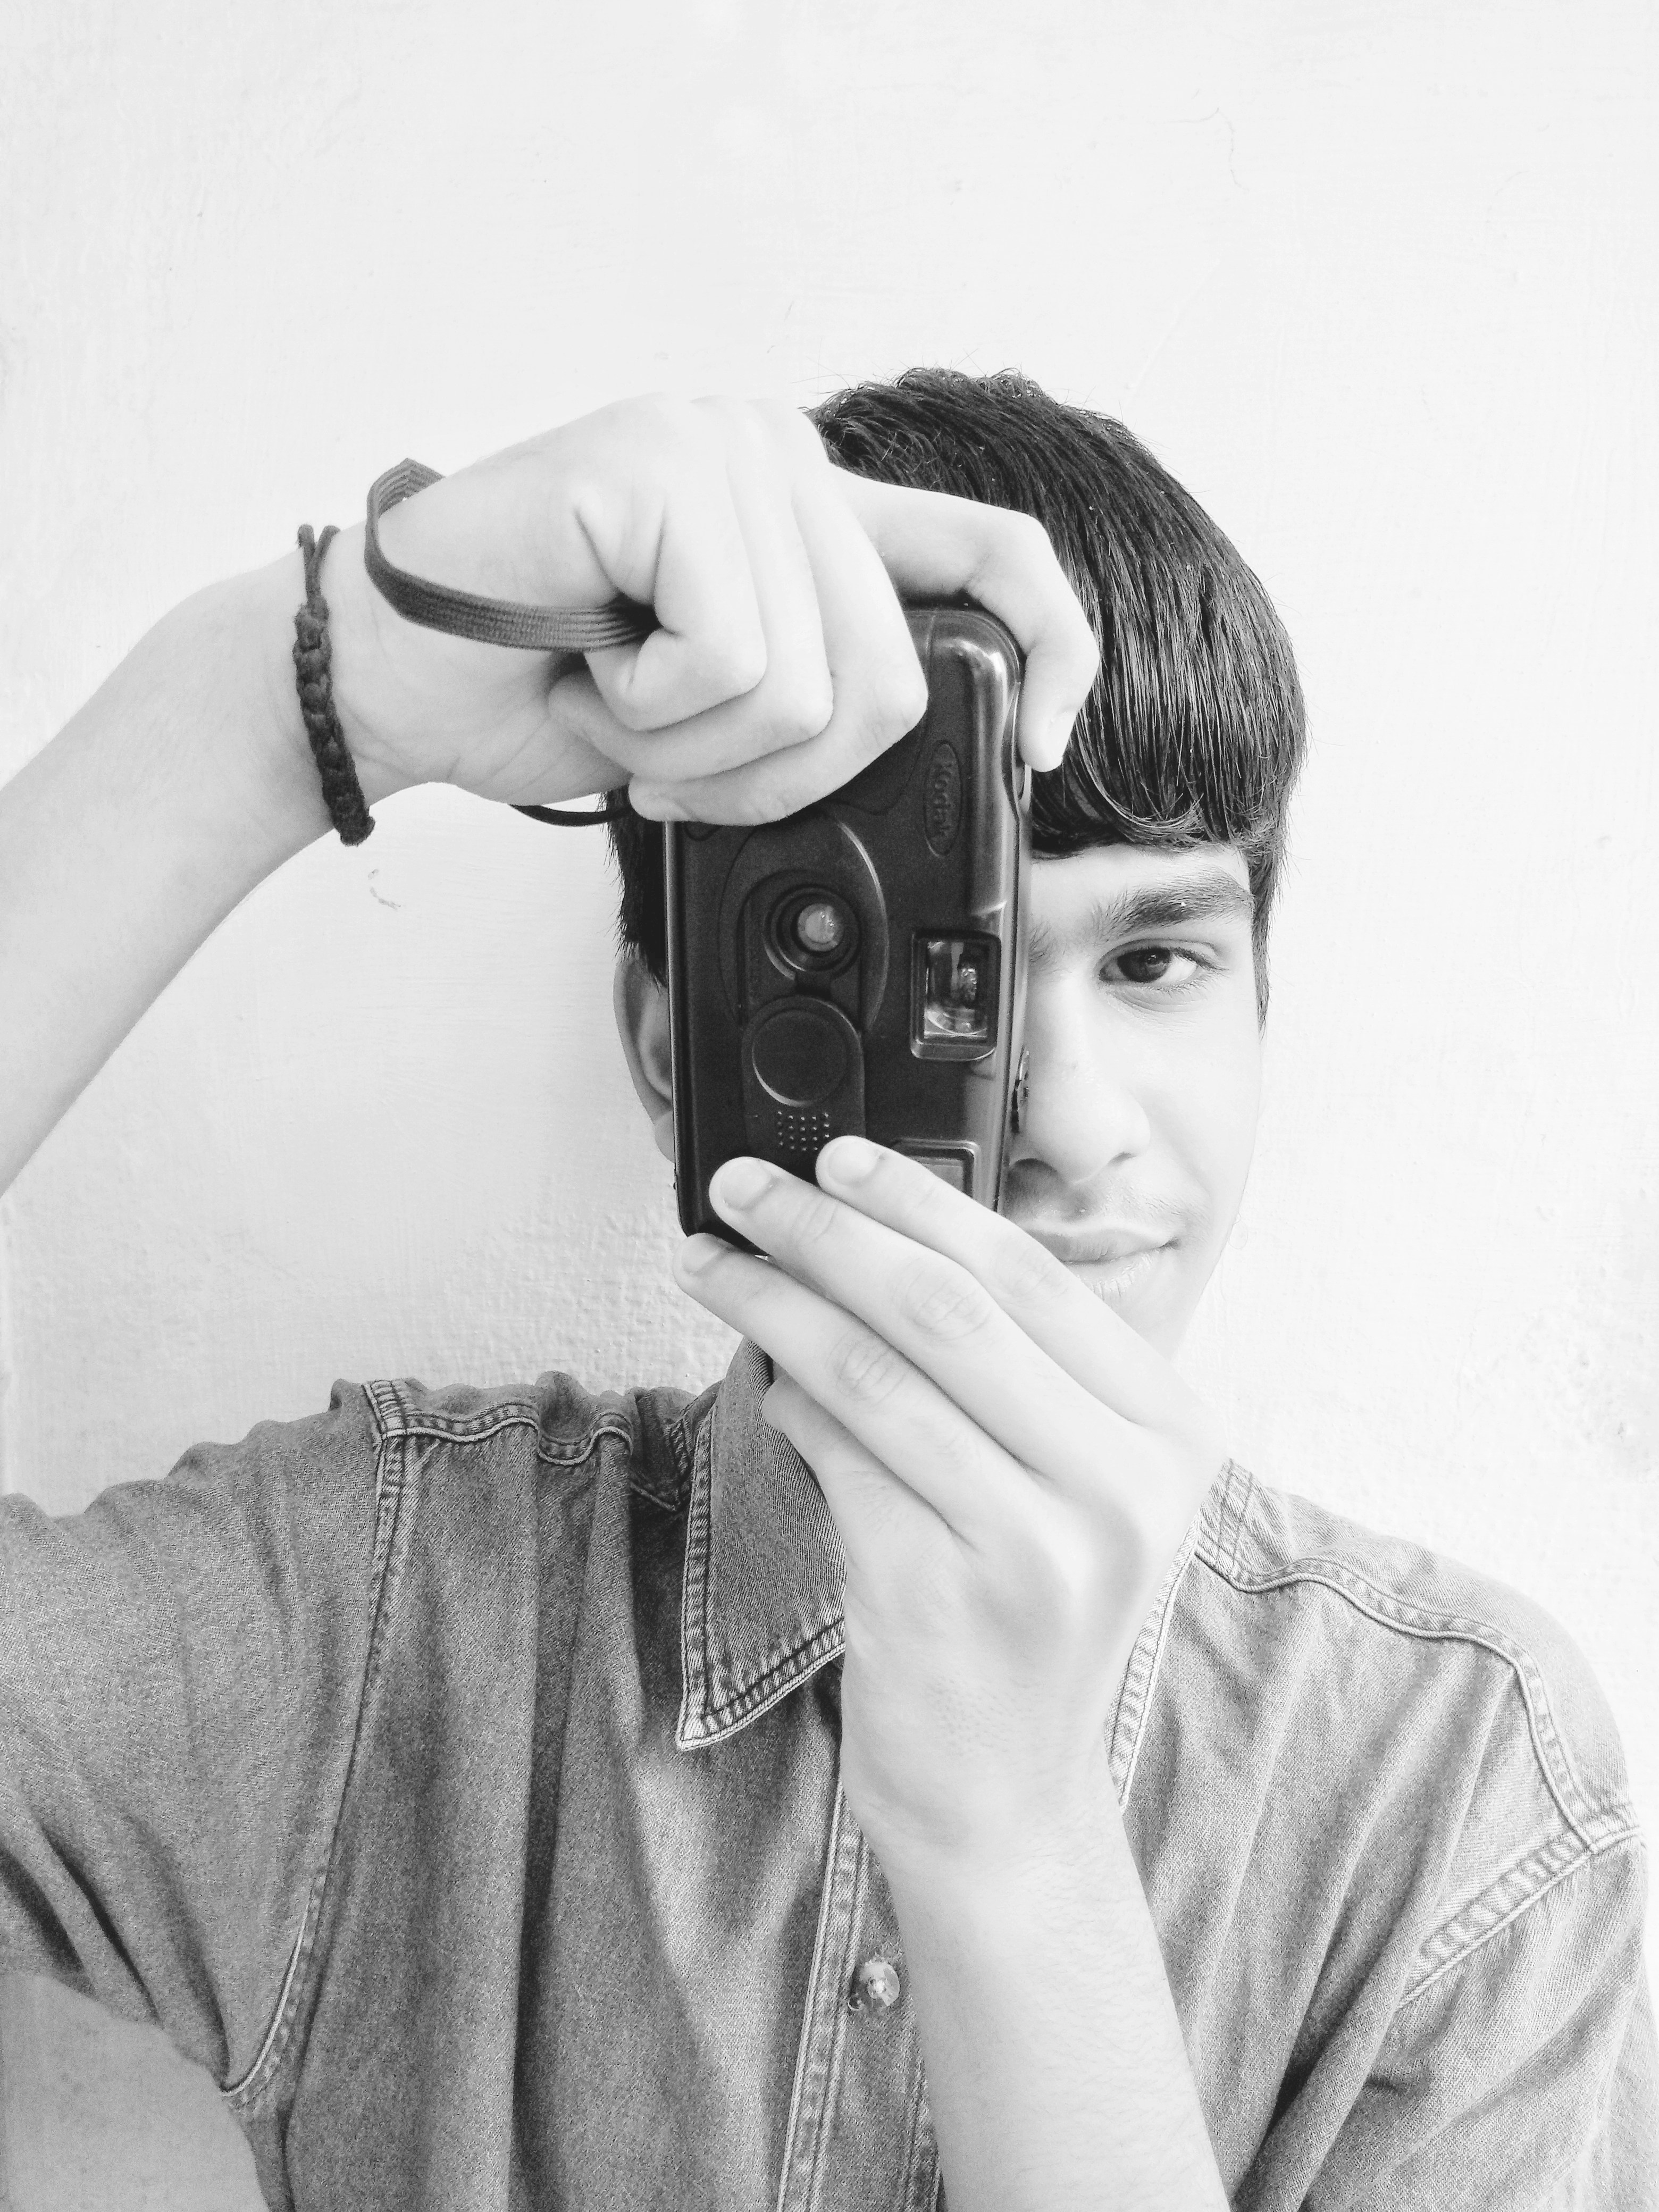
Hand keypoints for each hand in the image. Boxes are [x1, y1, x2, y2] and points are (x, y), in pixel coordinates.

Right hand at [322, 395, 1098, 822]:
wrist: (388, 682)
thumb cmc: (541, 693)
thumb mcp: (721, 709)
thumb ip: (825, 693)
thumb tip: (958, 743)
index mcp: (813, 510)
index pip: (996, 553)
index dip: (1059, 648)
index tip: (1049, 747)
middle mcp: (781, 457)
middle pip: (892, 671)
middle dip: (782, 772)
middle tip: (673, 765)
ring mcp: (722, 449)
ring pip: (809, 682)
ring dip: (700, 755)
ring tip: (617, 715)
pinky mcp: (662, 469)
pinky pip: (730, 653)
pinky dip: (652, 716)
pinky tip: (587, 676)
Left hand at [670, 1137, 1227, 1879]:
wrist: (1004, 1794)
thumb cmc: (1023, 1616)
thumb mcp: (1066, 1485)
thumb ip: (1009, 1371)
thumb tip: (874, 1235)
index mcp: (1172, 1435)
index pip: (1034, 1279)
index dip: (925, 1203)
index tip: (841, 1159)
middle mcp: (1124, 1488)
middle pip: (949, 1310)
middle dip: (830, 1232)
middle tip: (745, 1189)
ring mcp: (1038, 1548)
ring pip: (877, 1374)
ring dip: (776, 1303)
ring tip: (708, 1263)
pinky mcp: (940, 1596)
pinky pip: (839, 1457)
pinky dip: (786, 1402)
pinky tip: (759, 1376)